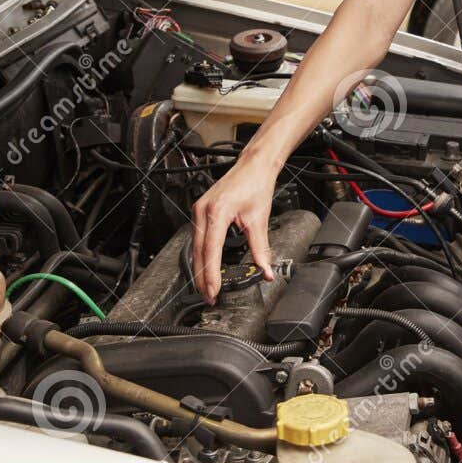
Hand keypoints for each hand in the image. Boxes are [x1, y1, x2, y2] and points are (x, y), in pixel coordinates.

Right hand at [190, 150, 279, 302]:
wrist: (253, 165)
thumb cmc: (255, 184)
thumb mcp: (259, 219)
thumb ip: (261, 248)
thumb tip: (265, 270)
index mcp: (217, 213)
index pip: (211, 251)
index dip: (211, 274)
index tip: (213, 291)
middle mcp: (203, 211)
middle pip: (198, 252)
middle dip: (202, 277)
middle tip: (209, 297)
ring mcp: (199, 210)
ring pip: (196, 246)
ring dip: (200, 267)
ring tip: (208, 286)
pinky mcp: (201, 210)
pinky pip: (198, 238)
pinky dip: (202, 254)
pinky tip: (206, 265)